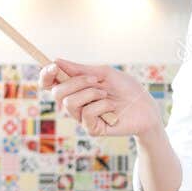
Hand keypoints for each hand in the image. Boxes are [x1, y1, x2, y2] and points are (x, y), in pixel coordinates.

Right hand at [38, 57, 160, 138]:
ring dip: (90, 93)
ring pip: (69, 103)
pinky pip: (87, 114)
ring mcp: (82, 117)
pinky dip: (101, 106)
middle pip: (56, 93)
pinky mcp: (92, 129)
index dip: (46, 75)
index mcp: (75, 88)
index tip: (52, 67)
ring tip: (106, 94)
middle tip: (96, 79)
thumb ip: (79, 69)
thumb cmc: (125, 88)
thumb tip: (55, 61)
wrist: (145, 106)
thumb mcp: (103, 73)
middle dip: (76, 82)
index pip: (50, 84)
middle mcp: (75, 103)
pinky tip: (112, 108)